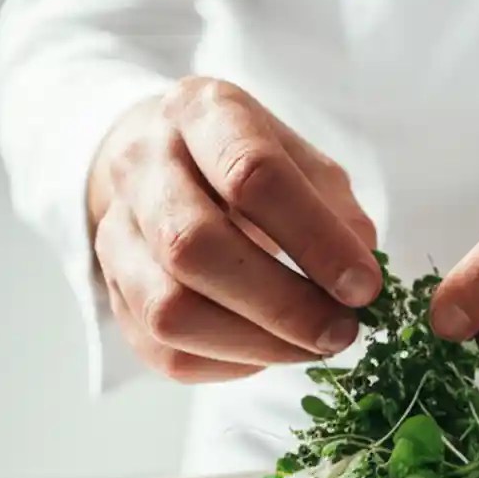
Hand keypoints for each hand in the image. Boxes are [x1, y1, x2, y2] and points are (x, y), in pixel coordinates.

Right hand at [87, 77, 381, 382]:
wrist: (161, 159)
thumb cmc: (248, 160)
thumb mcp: (302, 160)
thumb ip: (336, 212)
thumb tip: (362, 279)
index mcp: (200, 114)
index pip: (251, 176)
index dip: (315, 241)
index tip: (364, 287)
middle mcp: (144, 166)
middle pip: (193, 248)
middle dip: (282, 304)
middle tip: (341, 331)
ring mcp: (116, 232)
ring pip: (169, 311)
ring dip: (256, 344)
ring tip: (313, 346)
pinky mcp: (114, 293)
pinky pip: (165, 352)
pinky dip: (229, 363)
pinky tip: (270, 349)